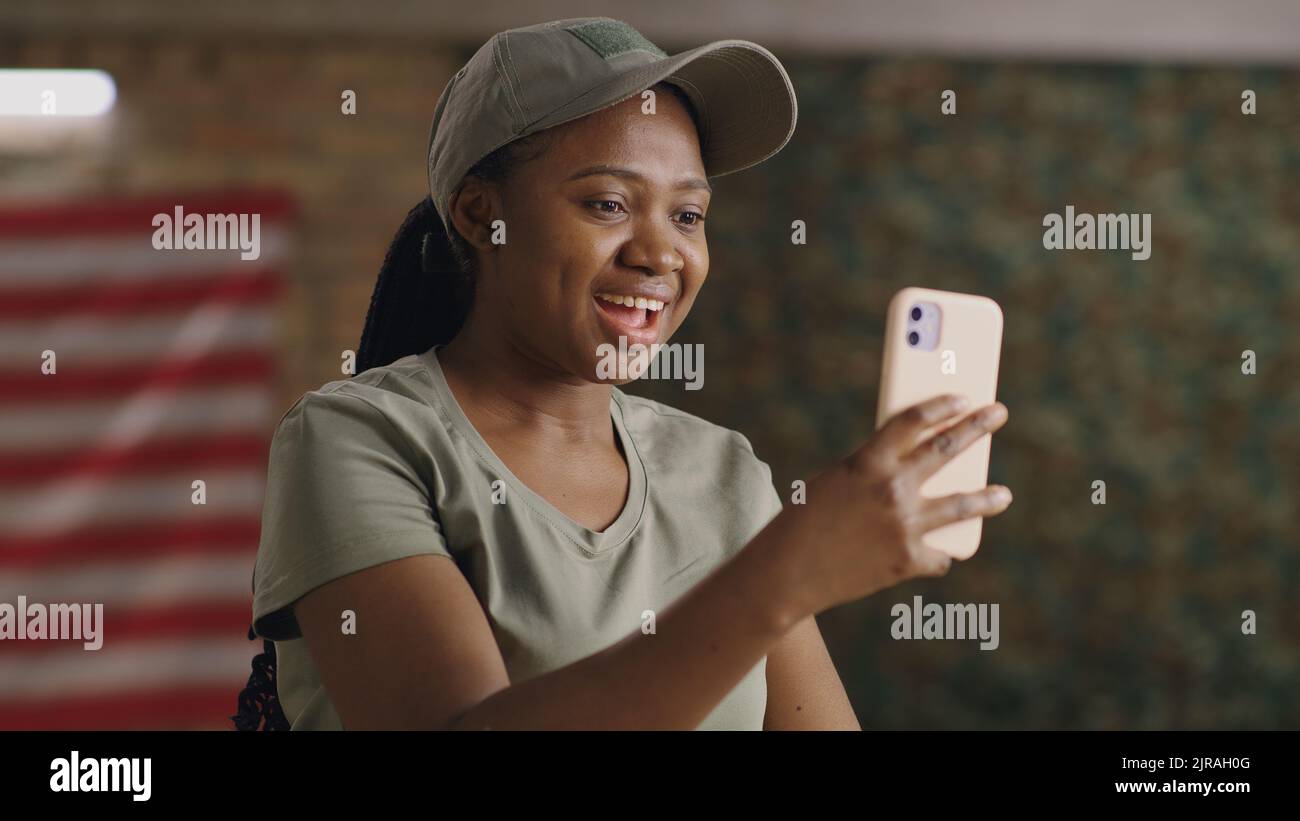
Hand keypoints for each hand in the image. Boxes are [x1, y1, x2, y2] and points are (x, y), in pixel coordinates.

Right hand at [776, 394, 1012, 614]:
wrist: (787, 574)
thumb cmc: (804, 522)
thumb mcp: (836, 482)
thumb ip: (875, 471)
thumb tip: (917, 469)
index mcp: (868, 462)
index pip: (913, 420)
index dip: (941, 405)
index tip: (963, 397)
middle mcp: (892, 489)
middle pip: (945, 449)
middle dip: (977, 427)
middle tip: (998, 414)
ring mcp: (904, 525)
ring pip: (962, 505)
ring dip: (987, 498)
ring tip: (1002, 495)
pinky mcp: (908, 560)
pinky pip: (938, 555)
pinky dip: (937, 554)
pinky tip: (939, 555)